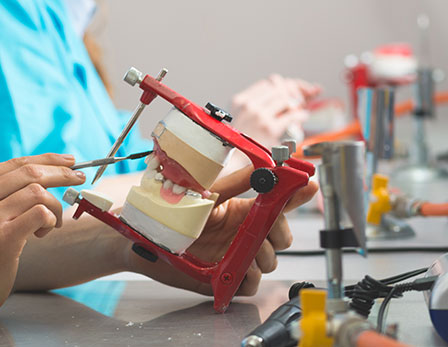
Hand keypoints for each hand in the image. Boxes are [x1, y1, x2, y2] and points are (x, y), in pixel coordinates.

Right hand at [0, 154, 84, 321]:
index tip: (69, 161)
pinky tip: (43, 232)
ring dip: (54, 208)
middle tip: (80, 179)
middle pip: (30, 172)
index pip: (16, 162)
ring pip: (38, 193)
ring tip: (50, 225)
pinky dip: (50, 220)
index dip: (47, 160)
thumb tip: (44, 174)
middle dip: (62, 174)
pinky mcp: (1, 237)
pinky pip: (40, 213)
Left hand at [129, 165, 317, 296]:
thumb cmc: (170, 211)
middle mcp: (241, 233)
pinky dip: (249, 278)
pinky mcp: (224, 278)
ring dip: (263, 256)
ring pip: (269, 261)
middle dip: (280, 233)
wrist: (142, 236)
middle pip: (280, 237)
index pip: (276, 204)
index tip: (308, 186)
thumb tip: (263, 166)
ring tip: (246, 249)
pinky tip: (240, 269)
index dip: (295, 196)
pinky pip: (249, 284)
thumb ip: (236, 181)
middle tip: (269, 231)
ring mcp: (234, 256)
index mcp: (240, 210)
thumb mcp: (205, 191)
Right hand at [230, 75, 320, 142]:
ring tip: (298, 109)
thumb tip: (279, 90)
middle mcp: (248, 105)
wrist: (234, 159)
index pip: (267, 84)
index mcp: (240, 100)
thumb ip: (257, 104)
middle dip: (290, 94)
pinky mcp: (269, 128)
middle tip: (296, 102)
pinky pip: (292, 115)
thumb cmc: (239, 140)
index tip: (289, 92)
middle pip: (277, 89)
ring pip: (285, 100)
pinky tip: (302, 116)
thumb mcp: (241, 116)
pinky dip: (301, 114)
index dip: (281, 86)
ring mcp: (259, 116)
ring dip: (295, 104)